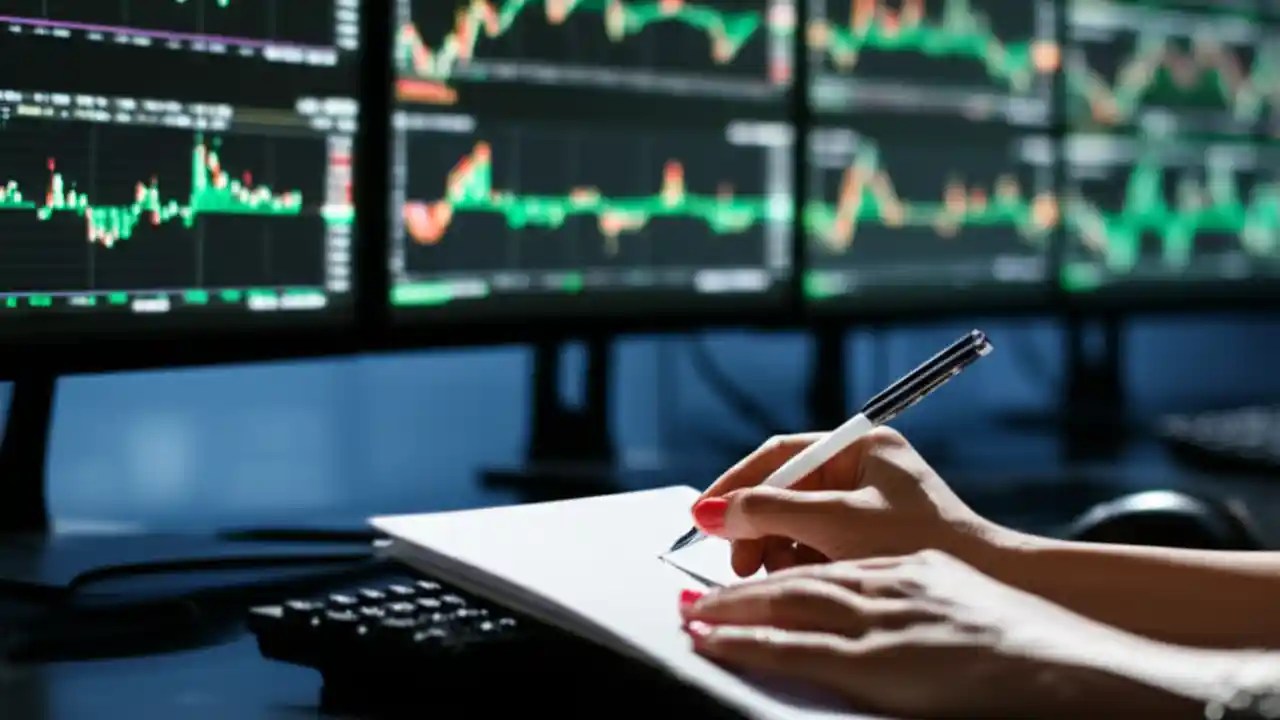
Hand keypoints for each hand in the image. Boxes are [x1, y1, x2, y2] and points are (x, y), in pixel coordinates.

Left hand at [678, 550, 1203, 718]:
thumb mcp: (965, 609)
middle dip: (741, 577)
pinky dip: (747, 640)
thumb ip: (920, 603)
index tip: (747, 566)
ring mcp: (882, 620)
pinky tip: (714, 642)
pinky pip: (795, 645)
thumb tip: (898, 618)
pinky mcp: (878, 660)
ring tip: (690, 614)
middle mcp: (890, 584)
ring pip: (788, 601)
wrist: (1071, 663)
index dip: (781, 559)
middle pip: (799, 571)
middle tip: (693, 588)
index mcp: (910, 569)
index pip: (830, 558)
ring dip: (730, 607)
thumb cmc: (1028, 644)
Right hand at [693, 427, 1003, 576]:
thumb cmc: (917, 543)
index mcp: (861, 445)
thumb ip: (768, 512)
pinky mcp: (868, 539)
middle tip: (740, 561)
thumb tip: (708, 511)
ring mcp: (865, 504)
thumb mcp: (835, 523)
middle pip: (783, 490)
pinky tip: (802, 579)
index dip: (737, 483)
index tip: (704, 513)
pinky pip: (815, 543)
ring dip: (776, 548)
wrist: (986, 582)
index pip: (781, 455)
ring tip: (773, 574)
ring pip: (794, 522)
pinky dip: (800, 561)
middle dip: (757, 525)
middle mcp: (861, 468)